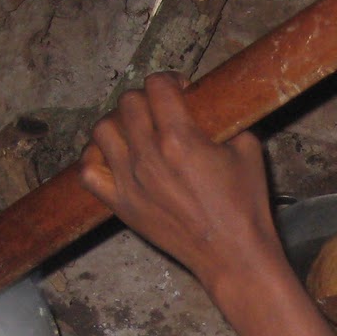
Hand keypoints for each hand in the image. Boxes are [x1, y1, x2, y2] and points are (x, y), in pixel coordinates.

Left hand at [79, 73, 283, 296]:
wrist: (232, 255)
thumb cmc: (245, 207)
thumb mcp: (248, 151)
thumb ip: (226, 122)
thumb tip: (214, 108)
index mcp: (180, 140)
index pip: (157, 86)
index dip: (169, 80)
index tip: (180, 89)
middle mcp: (149, 157)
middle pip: (128, 103)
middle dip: (146, 98)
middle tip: (161, 109)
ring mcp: (130, 182)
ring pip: (103, 130)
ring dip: (118, 122)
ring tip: (135, 129)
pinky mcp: (122, 205)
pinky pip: (88, 172)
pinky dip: (95, 158)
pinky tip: (113, 156)